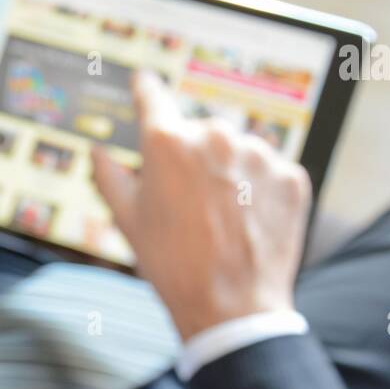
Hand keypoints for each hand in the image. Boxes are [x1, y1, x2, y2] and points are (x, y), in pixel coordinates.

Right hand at [91, 70, 312, 340]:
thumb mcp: (127, 219)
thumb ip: (109, 174)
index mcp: (168, 142)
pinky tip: (247, 221)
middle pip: (199, 131)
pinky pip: (269, 171)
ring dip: (229, 173)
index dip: (145, 91)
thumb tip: (98, 150)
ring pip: (237, 151)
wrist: (232, 306)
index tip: (144, 83)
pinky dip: (259, 190)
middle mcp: (215, 136)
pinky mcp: (291, 175)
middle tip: (188, 200)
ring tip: (221, 217)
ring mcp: (258, 154)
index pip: (152, 97)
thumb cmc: (172, 264)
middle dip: (192, 156)